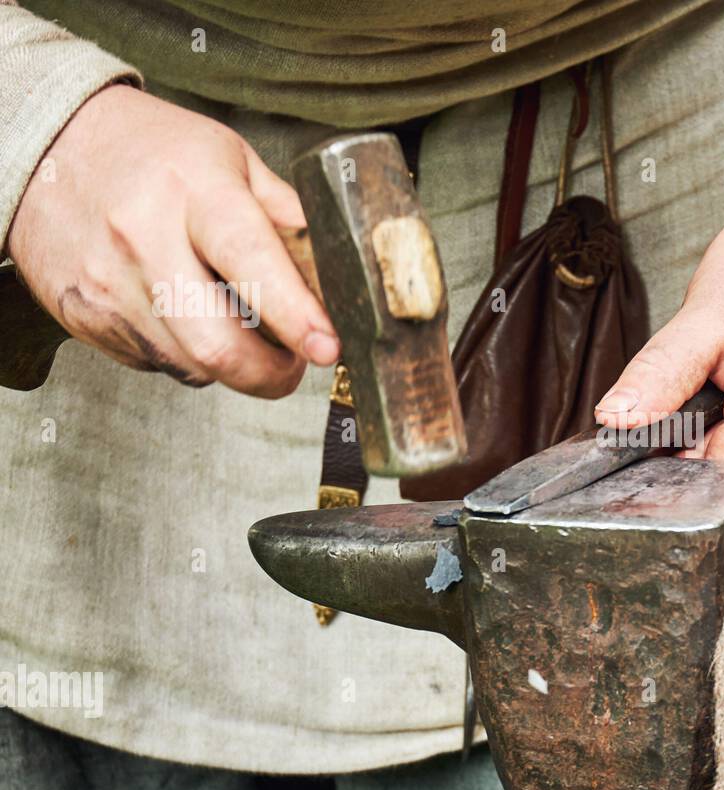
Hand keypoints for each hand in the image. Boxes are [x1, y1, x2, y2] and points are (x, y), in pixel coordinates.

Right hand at [7, 85, 336, 397]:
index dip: (295, 315)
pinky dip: (184, 353)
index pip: (251, 262)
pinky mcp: (82, 316)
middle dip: (270, 374)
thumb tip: (343, 273)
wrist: (47, 147)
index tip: (327, 348)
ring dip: (229, 363)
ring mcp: (107, 283)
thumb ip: (288, 218)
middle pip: (218, 345)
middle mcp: (143, 237)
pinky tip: (182, 312)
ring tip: (233, 322)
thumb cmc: (156, 155)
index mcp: (195, 191)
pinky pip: (154, 362)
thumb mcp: (232, 161)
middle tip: (293, 362)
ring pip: (191, 365)